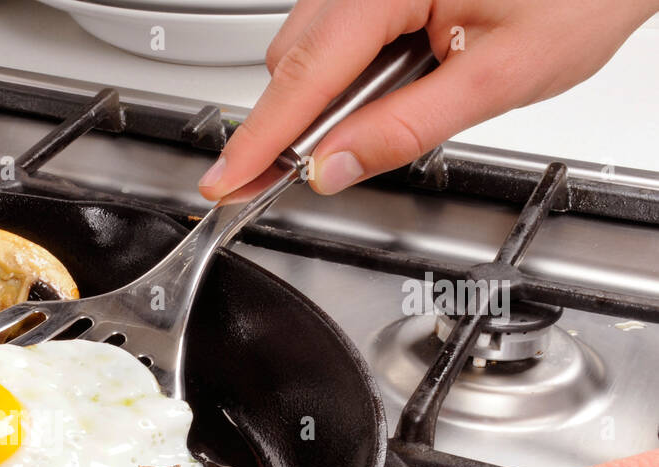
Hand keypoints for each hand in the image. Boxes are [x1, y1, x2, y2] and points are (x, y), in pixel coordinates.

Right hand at [199, 0, 658, 197]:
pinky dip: (351, 65)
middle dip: (305, 119)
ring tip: (416, 86)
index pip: (303, 79)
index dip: (259, 141)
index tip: (223, 183)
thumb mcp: (498, 78)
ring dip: (332, 92)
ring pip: (308, 45)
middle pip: (293, 61)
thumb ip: (405, 128)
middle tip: (339, 161)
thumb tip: (334, 168)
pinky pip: (334, 27)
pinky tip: (409, 64)